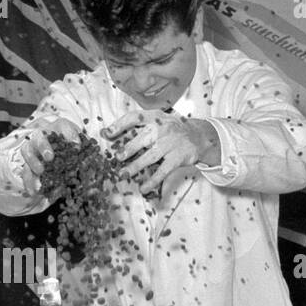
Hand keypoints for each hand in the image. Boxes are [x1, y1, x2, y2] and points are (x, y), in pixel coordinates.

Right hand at [15, 118, 81, 196]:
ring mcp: (34, 149)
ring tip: (40, 171)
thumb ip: (87, 152)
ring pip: (27, 150)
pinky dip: (28, 181)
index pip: (62, 125)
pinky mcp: (29, 163)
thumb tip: (92, 160)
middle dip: (43, 146)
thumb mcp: (83, 148)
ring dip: (33, 161)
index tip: (77, 146)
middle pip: (39, 136)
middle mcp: (43, 135)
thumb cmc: (74, 149)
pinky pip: (25, 171)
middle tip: (50, 158)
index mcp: (59, 128)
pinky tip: (34, 192)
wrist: (63, 155)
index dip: (69, 134)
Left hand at [106, 113, 220, 198]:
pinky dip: (152, 180)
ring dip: (136, 166)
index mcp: (154, 117)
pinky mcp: (177, 158)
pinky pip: (162, 171)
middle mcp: (162, 129)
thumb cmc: (171, 129)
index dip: (120, 124)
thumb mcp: (157, 120)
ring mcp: (171, 144)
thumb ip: (137, 126)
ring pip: (150, 156)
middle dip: (128, 149)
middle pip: (142, 139)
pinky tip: (143, 188)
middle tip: (118, 158)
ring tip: (124, 174)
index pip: (135, 117)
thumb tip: (107, 133)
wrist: (198, 136)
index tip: (107, 133)